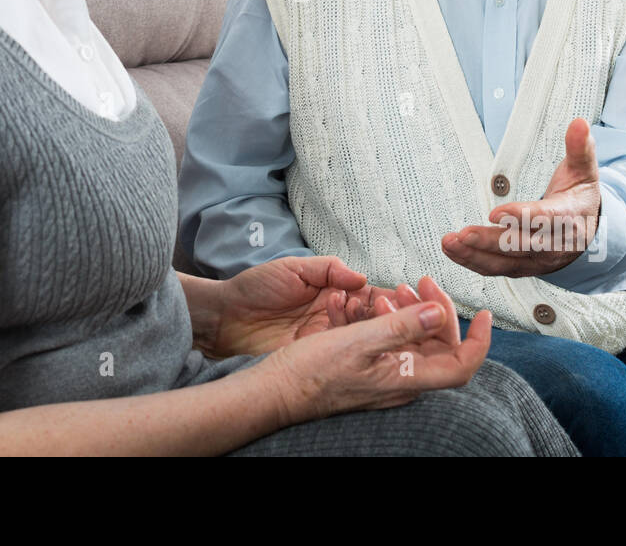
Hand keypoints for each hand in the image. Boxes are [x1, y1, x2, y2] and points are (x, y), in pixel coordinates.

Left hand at [210, 256, 405, 357]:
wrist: (224, 318)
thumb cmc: (255, 287)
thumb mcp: (292, 268)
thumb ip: (327, 269)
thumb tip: (360, 277)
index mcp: (333, 291)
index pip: (369, 295)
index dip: (387, 297)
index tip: (401, 297)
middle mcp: (334, 316)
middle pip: (373, 320)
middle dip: (385, 316)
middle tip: (387, 312)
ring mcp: (325, 339)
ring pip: (361, 338)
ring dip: (368, 330)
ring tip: (363, 318)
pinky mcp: (314, 357)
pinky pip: (340, 354)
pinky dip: (352, 348)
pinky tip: (354, 342)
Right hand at [260, 276, 493, 422]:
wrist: (275, 391)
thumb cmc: (313, 372)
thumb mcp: (360, 342)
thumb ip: (402, 326)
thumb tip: (439, 312)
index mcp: (407, 379)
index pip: (461, 365)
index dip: (479, 340)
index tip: (484, 313)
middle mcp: (402, 382)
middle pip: (439, 347)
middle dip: (437, 310)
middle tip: (421, 281)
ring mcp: (385, 377)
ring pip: (415, 341)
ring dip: (411, 311)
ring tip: (392, 289)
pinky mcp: (369, 370)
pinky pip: (392, 342)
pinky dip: (389, 319)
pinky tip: (370, 303)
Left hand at [442, 117, 600, 277]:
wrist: (590, 234)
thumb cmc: (580, 199)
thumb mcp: (584, 172)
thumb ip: (580, 148)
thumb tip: (579, 123)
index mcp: (568, 218)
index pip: (544, 220)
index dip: (521, 217)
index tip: (497, 214)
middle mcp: (552, 245)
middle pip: (519, 246)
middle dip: (490, 241)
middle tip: (463, 234)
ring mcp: (537, 260)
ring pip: (504, 262)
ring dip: (474, 255)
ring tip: (450, 243)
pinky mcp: (522, 267)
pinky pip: (496, 269)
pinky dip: (473, 262)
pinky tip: (453, 251)